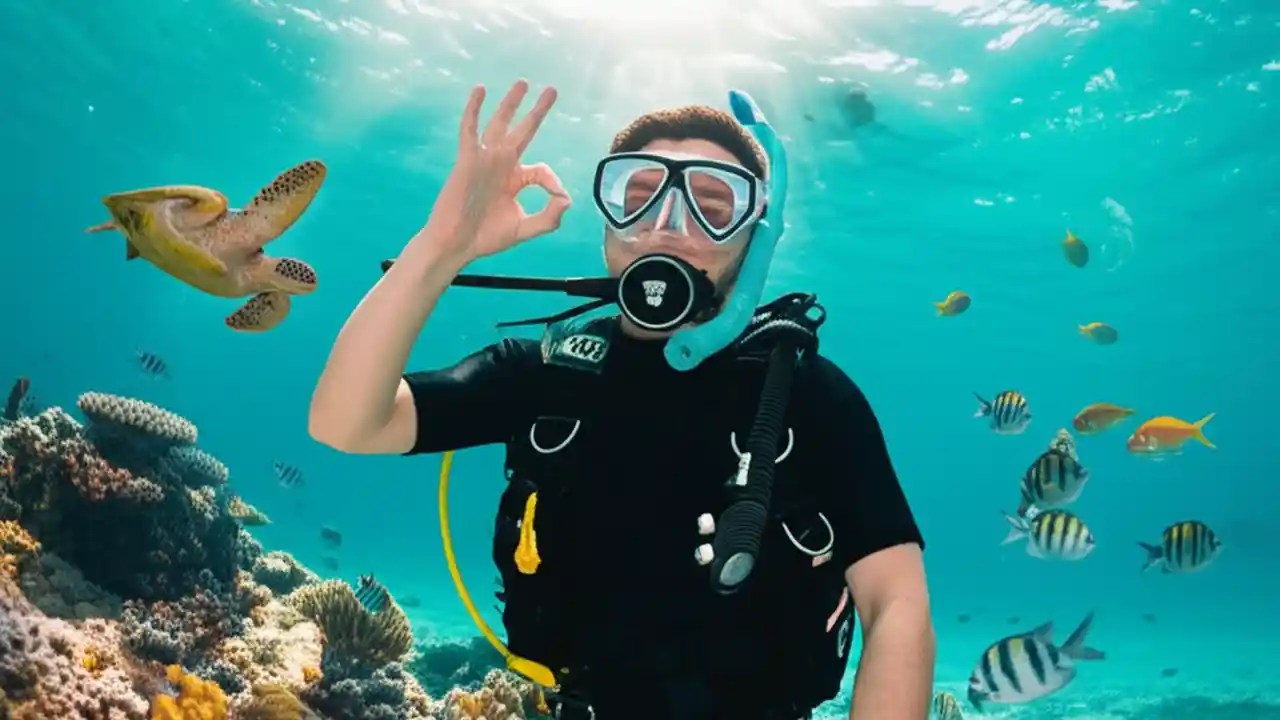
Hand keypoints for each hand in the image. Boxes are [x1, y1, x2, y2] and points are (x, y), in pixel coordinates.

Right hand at [419, 79, 570, 260]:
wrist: (456, 243)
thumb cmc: (486, 237)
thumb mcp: (525, 229)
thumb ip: (549, 218)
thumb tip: (566, 199)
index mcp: (515, 179)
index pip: (542, 170)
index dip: (554, 182)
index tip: (558, 197)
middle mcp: (501, 165)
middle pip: (523, 131)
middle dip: (538, 111)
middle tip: (552, 90)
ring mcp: (484, 160)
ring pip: (500, 124)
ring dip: (511, 103)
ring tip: (523, 83)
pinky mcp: (467, 160)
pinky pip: (470, 130)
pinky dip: (474, 109)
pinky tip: (480, 90)